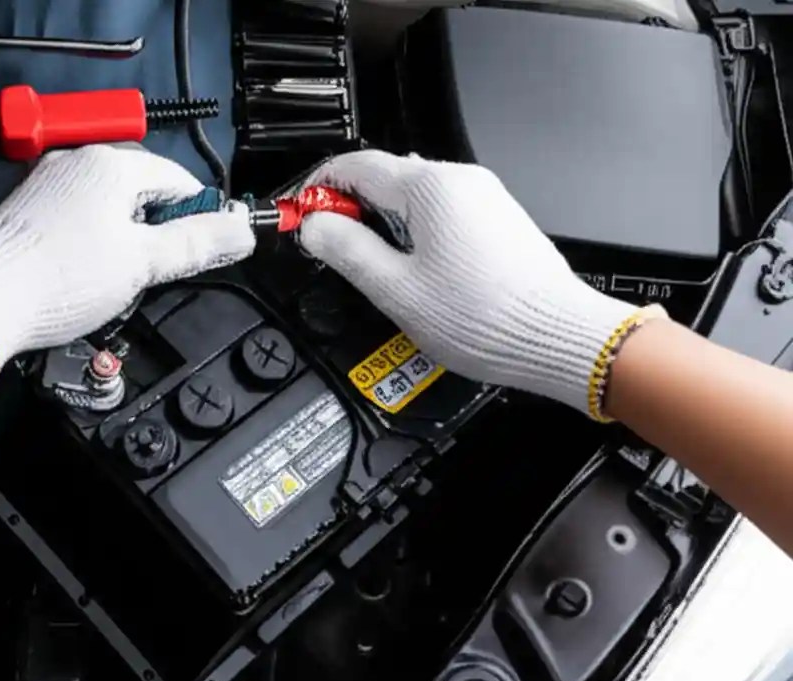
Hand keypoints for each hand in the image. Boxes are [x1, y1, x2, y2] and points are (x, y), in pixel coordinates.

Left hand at [0, 145, 254, 381]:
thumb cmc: (65, 278)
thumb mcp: (144, 264)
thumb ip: (197, 244)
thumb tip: (240, 231)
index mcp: (111, 165)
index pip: (176, 178)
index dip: (196, 214)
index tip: (201, 248)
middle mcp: (76, 162)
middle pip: (139, 189)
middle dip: (155, 226)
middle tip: (154, 269)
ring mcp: (45, 183)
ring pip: (105, 203)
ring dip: (121, 235)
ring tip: (116, 275)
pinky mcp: (24, 209)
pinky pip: (74, 214)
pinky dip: (89, 238)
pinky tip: (82, 272)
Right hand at [298, 150, 656, 418]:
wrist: (558, 338)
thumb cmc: (482, 317)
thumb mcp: (395, 289)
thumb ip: (347, 250)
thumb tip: (316, 227)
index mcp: (430, 188)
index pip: (356, 165)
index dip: (319, 186)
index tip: (301, 213)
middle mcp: (461, 181)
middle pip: (387, 176)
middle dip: (350, 205)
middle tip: (328, 243)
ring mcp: (485, 199)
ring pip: (415, 196)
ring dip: (383, 219)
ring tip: (369, 261)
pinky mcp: (499, 221)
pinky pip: (443, 212)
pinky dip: (415, 229)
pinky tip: (412, 267)